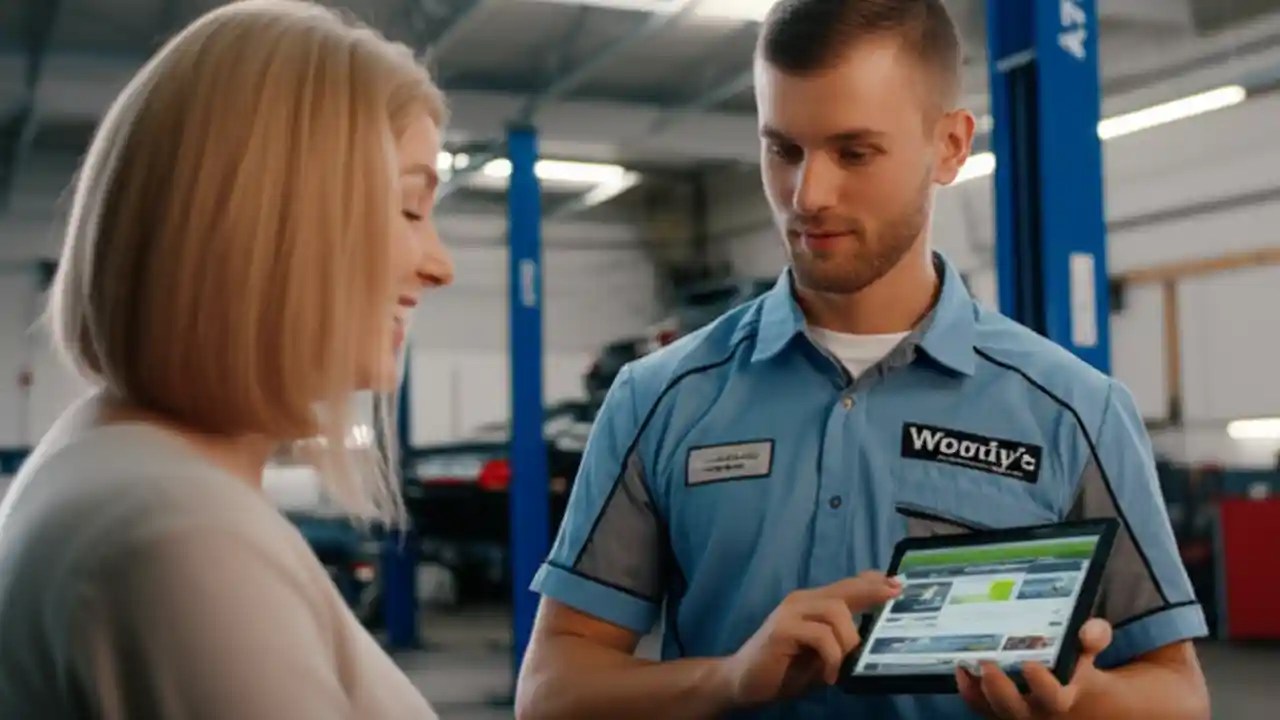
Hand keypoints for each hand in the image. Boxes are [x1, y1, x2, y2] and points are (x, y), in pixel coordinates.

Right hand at [718, 571, 901, 707]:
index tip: (897, 583)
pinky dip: (831, 656)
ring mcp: (790, 613)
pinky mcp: (782, 630)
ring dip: (847, 641)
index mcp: (811, 605)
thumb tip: (872, 638)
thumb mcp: (821, 655)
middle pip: (844, 590)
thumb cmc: (783, 670)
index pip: (845, 586)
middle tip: (893, 595)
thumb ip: (840, 641)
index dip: (871, 582)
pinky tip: (828, 675)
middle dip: (871, 592)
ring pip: (835, 611)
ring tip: (843, 665)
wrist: (742, 682)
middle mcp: (801, 601)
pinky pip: (821, 635)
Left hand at [955, 618, 1112, 718]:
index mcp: (1063, 696)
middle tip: (986, 663)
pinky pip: (977, 704)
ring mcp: (1012, 711)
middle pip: (1013, 707)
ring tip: (964, 662)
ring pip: (990, 707)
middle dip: (998, 688)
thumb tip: (1089, 629)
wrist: (1068, 689)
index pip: (1053, 697)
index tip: (1029, 664)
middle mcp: (1035, 710)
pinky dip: (967, 688)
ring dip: (976, 687)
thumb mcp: (1089, 650)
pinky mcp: (995, 707)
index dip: (1041, 684)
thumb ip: (1094, 638)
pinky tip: (959, 667)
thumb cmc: (1076, 664)